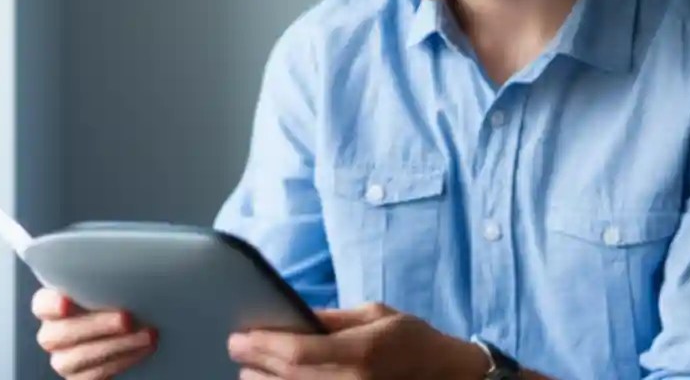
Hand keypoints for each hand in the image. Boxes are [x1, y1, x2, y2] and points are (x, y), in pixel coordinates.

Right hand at [32, 287, 158, 378]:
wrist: (129, 326)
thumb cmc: (115, 297)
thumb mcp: (108, 282)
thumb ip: (105, 276)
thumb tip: (123, 262)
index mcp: (51, 304)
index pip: (41, 304)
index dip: (51, 304)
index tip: (66, 302)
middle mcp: (52, 333)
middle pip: (59, 334)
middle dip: (96, 326)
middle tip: (126, 318)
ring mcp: (63, 359)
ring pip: (77, 358)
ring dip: (116, 346)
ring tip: (145, 335)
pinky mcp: (80, 377)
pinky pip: (94, 375)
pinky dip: (121, 361)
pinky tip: (141, 349)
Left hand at [227, 302, 488, 379]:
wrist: (452, 376)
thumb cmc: (413, 340)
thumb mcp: (376, 315)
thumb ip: (333, 319)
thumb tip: (293, 315)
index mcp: (361, 352)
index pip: (298, 353)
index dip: (262, 345)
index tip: (239, 336)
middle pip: (290, 379)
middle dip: (256, 366)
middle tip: (237, 350)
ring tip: (249, 373)